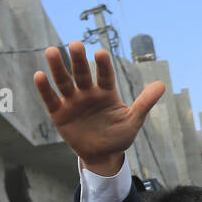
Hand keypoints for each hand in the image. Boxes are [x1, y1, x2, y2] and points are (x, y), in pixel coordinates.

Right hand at [33, 41, 164, 175]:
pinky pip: (51, 99)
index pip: (105, 75)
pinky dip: (45, 89)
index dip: (102, 65)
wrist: (102, 156)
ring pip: (64, 81)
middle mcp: (88, 92)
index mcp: (106, 92)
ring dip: (57, 67)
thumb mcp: (133, 121)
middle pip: (82, 73)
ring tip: (51, 51)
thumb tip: (162, 84)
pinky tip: (39, 75)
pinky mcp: (59, 113)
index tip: (100, 53)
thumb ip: (144, 103)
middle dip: (78, 60)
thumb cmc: (119, 137)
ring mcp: (73, 101)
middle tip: (75, 45)